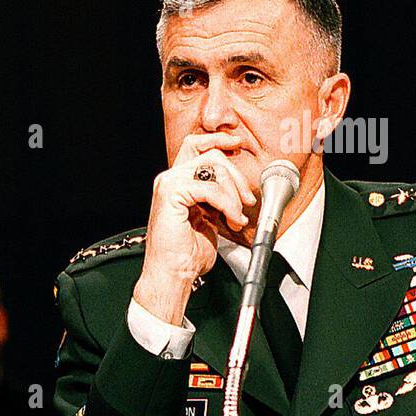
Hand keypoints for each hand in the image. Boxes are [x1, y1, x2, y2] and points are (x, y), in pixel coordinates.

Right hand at [133, 133, 257, 325]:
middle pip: (210, 155)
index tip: (237, 144)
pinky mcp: (171, 194)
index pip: (197, 147)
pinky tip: (229, 220)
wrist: (173, 274)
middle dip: (236, 176)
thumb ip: (218, 199)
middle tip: (247, 201)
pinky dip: (227, 203)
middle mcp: (169, 179)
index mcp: (176, 183)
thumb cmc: (187, 255)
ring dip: (233, 193)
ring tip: (236, 217)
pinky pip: (210, 187)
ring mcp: (168, 184)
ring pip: (212, 167)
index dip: (218, 140)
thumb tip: (239, 190)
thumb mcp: (209, 219)